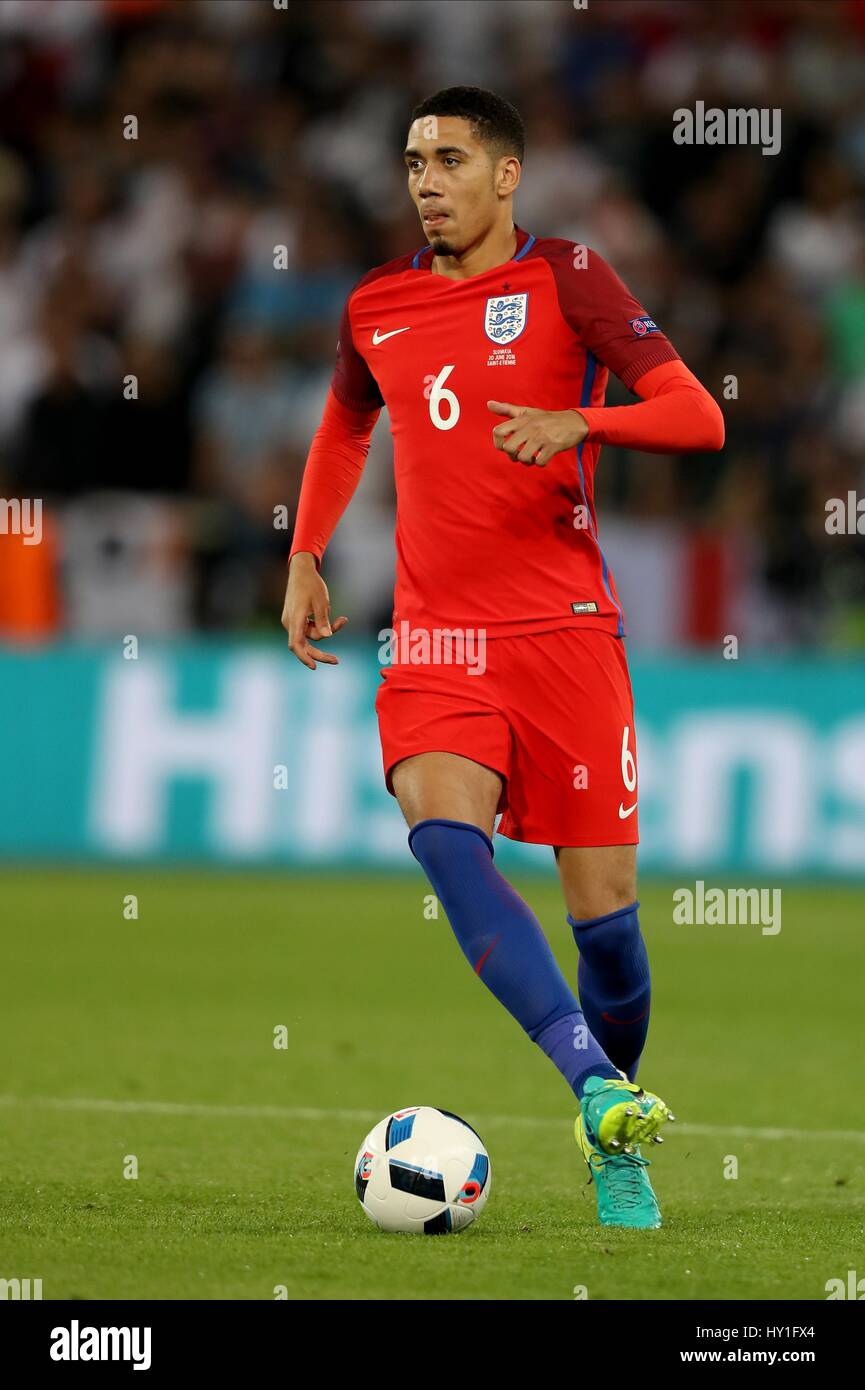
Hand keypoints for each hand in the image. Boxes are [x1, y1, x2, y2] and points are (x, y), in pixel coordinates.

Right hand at [282, 552, 347, 670]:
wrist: (301, 571)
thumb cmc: (311, 584)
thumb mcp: (321, 602)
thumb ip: (322, 621)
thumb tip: (326, 637)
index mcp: (295, 619)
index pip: (296, 644)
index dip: (304, 657)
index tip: (314, 666)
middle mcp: (291, 623)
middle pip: (304, 645)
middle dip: (320, 653)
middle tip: (336, 660)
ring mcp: (293, 621)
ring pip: (310, 635)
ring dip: (326, 631)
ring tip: (342, 620)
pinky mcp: (297, 618)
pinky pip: (310, 628)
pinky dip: (321, 625)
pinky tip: (330, 612)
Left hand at [488, 400, 588, 465]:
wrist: (574, 422)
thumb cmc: (546, 419)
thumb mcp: (526, 412)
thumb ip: (507, 409)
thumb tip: (488, 404)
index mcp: (521, 420)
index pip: (498, 431)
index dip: (497, 443)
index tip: (504, 447)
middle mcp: (530, 427)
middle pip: (509, 448)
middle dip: (512, 456)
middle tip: (519, 454)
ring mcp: (542, 437)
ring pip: (523, 457)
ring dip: (526, 461)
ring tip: (531, 457)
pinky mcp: (553, 446)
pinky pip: (540, 462)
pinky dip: (540, 463)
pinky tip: (542, 458)